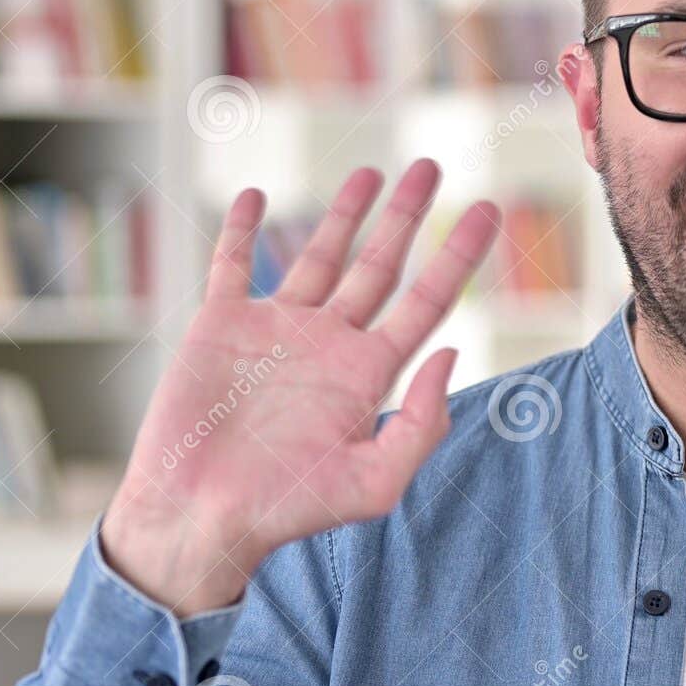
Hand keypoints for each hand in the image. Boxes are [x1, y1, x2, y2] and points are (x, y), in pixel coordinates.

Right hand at [100, 162, 498, 614]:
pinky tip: (257, 196)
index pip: (426, 301)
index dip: (458, 255)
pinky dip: (243, 229)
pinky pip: (233, 264)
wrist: (198, 519)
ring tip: (369, 172)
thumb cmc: (285, 511)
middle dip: (406, 216)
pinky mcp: (220, 326)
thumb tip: (450, 355)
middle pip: (379, 265)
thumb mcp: (372, 484)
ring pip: (318, 255)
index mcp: (369, 373)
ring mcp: (276, 330)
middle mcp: (329, 343)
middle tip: (430, 166)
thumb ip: (420, 426)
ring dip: (342, 214)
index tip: (488, 210)